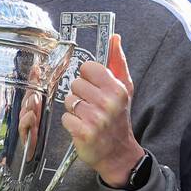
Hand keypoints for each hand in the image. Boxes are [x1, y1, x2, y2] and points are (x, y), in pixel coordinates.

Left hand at [61, 33, 142, 185]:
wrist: (118, 153)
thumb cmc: (118, 118)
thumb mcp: (124, 89)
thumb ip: (118, 62)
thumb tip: (114, 38)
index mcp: (117, 89)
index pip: (88, 67)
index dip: (88, 77)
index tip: (94, 87)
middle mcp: (107, 102)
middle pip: (76, 83)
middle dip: (80, 94)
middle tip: (91, 105)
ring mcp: (95, 118)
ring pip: (68, 100)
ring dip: (74, 108)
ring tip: (86, 116)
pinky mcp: (83, 132)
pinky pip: (65, 117)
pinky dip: (71, 123)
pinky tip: (82, 127)